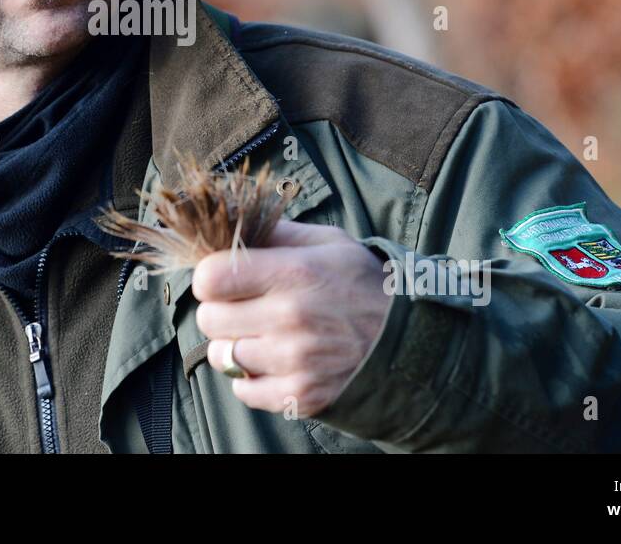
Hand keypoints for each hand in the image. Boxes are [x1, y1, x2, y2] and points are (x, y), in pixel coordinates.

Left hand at [192, 219, 391, 417]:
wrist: (411, 341)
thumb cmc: (364, 285)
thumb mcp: (329, 243)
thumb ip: (277, 233)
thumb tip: (231, 225)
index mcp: (295, 273)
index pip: (210, 277)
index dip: (210, 276)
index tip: (223, 278)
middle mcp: (291, 318)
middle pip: (209, 318)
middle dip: (220, 309)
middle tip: (244, 306)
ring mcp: (295, 362)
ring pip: (222, 355)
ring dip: (234, 344)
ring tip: (261, 334)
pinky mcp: (300, 396)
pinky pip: (242, 391)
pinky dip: (250, 378)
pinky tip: (272, 361)